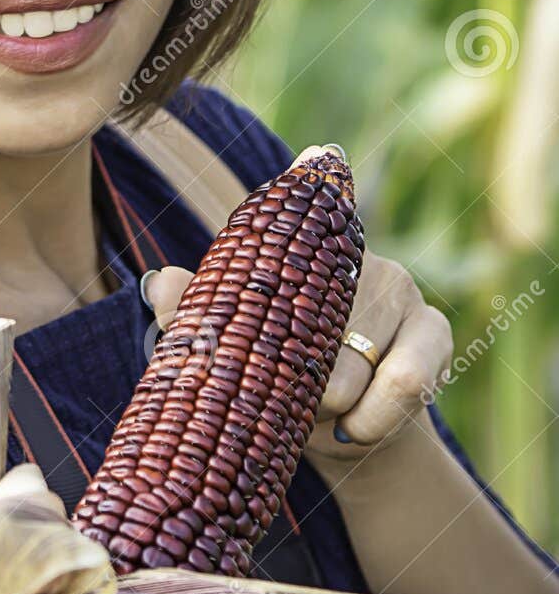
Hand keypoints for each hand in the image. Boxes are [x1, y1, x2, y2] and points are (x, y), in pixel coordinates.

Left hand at [141, 144, 452, 463]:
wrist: (346, 439)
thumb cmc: (280, 385)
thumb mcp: (233, 357)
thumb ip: (197, 321)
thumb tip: (158, 284)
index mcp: (304, 251)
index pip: (306, 205)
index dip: (309, 177)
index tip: (317, 154)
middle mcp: (357, 255)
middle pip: (320, 317)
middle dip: (300, 378)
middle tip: (292, 398)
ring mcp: (403, 289)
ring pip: (358, 361)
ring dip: (334, 407)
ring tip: (323, 416)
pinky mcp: (436, 332)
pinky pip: (404, 382)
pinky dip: (372, 419)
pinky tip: (355, 429)